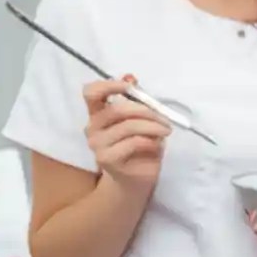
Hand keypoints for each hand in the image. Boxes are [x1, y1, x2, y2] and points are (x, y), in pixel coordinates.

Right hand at [83, 74, 169, 192]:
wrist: (135, 180)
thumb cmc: (140, 146)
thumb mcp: (142, 120)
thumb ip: (136, 100)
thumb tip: (130, 76)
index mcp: (98, 114)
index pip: (91, 93)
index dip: (109, 85)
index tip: (131, 87)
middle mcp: (92, 128)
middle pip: (117, 110)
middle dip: (146, 111)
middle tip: (164, 120)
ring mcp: (97, 145)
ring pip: (128, 126)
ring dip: (153, 127)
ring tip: (165, 131)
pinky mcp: (106, 159)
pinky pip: (133, 142)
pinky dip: (150, 141)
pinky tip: (157, 146)